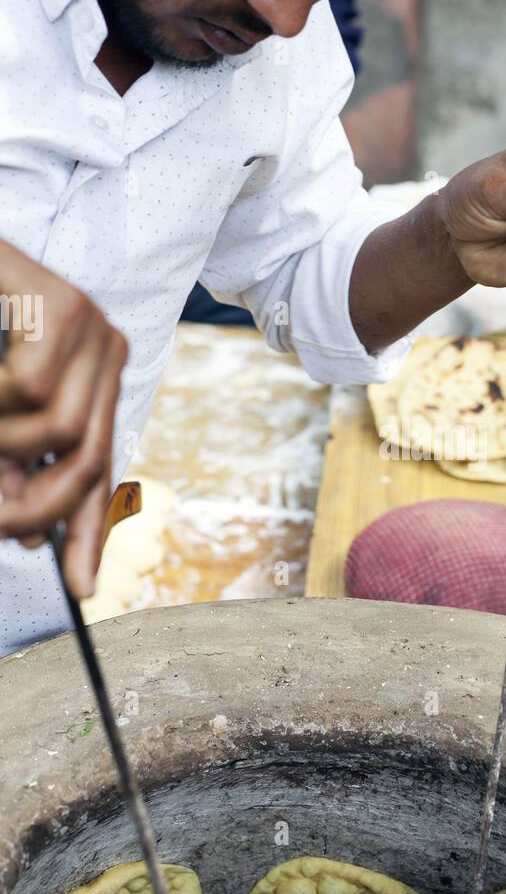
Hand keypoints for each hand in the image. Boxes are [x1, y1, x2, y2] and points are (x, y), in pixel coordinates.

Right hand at [0, 241, 127, 597]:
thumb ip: (13, 464)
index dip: (91, 529)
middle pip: (90, 459)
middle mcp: (106, 351)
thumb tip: (32, 534)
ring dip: (1, 448)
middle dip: (37, 505)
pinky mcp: (63, 306)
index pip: (102, 466)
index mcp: (95, 378)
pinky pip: (29, 389)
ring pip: (58, 430)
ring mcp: (90, 325)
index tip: (82, 587)